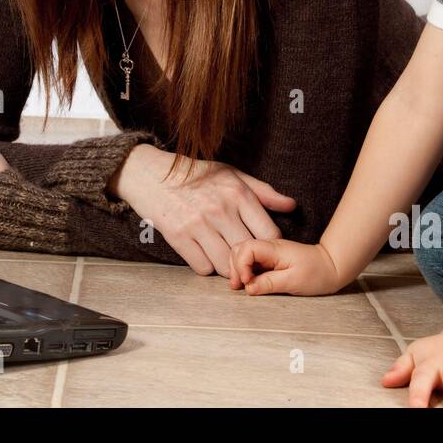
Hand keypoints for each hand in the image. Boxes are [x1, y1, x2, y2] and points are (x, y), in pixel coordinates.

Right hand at [112, 146, 296, 276]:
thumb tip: (292, 205)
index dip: (270, 246)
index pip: (269, 233)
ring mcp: (197, 225)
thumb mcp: (231, 174)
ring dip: (228, 267)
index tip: (264, 248)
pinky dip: (206, 266)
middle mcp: (220, 210)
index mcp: (237, 193)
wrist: (150, 174)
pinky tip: (205, 254)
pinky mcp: (178, 237)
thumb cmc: (195, 174)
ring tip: (225, 258)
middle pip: (248, 253)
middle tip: (247, 262)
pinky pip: (202, 267)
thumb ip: (263, 192)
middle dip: (250, 261)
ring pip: (226, 265)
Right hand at [228, 239, 342, 294]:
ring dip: (237, 268)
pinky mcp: (270, 259)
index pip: (247, 249)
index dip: (240, 265)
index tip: (245, 281)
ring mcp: (268, 252)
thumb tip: (248, 288)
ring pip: (242, 253)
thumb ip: (268, 283)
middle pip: (239, 248)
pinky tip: (247, 282)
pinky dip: (245, 270)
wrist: (333, 266)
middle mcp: (269, 247)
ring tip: (241, 285)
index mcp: (274, 249)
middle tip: (238, 286)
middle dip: (234, 266)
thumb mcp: (293, 282)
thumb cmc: (317, 273)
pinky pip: (250, 260)